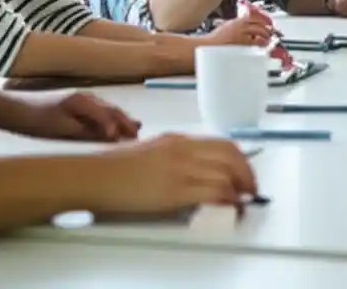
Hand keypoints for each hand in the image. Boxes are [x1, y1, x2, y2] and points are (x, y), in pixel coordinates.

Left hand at [15, 92, 140, 141]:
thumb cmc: (38, 120)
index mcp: (85, 102)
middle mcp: (88, 97)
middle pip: (113, 111)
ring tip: (135, 129)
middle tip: (139, 137)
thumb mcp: (63, 130)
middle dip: (126, 123)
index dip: (119, 130)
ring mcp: (82, 98)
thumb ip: (88, 133)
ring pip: (108, 109)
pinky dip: (110, 118)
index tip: (129, 144)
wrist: (14, 110)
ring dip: (121, 120)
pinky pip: (100, 110)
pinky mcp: (76, 104)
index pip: (109, 117)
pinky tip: (112, 124)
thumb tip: (111, 137)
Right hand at [95, 133, 258, 213]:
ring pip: (226, 172)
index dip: (239, 159)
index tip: (244, 172)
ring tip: (243, 199)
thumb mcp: (150, 152)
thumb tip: (192, 170)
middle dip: (247, 172)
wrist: (95, 176)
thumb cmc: (114, 169)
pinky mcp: (176, 190)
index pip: (220, 143)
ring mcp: (181, 168)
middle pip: (230, 155)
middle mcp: (183, 150)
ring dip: (241, 187)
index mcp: (177, 140)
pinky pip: (213, 191)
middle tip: (251, 188)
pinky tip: (230, 206)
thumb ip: (173, 157)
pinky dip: (228, 199)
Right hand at [206, 15, 272, 46]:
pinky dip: (262, 42)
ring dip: (266, 35)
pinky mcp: (243, 42)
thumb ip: (237, 25)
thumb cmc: (215, 39)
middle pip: (259, 23)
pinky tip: (264, 45)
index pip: (254, 17)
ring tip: (268, 39)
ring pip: (260, 31)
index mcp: (237, 20)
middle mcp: (241, 25)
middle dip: (266, 27)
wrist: (209, 46)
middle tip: (270, 32)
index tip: (267, 23)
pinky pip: (256, 41)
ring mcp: (242, 33)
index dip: (263, 20)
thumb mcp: (226, 26)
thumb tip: (245, 26)